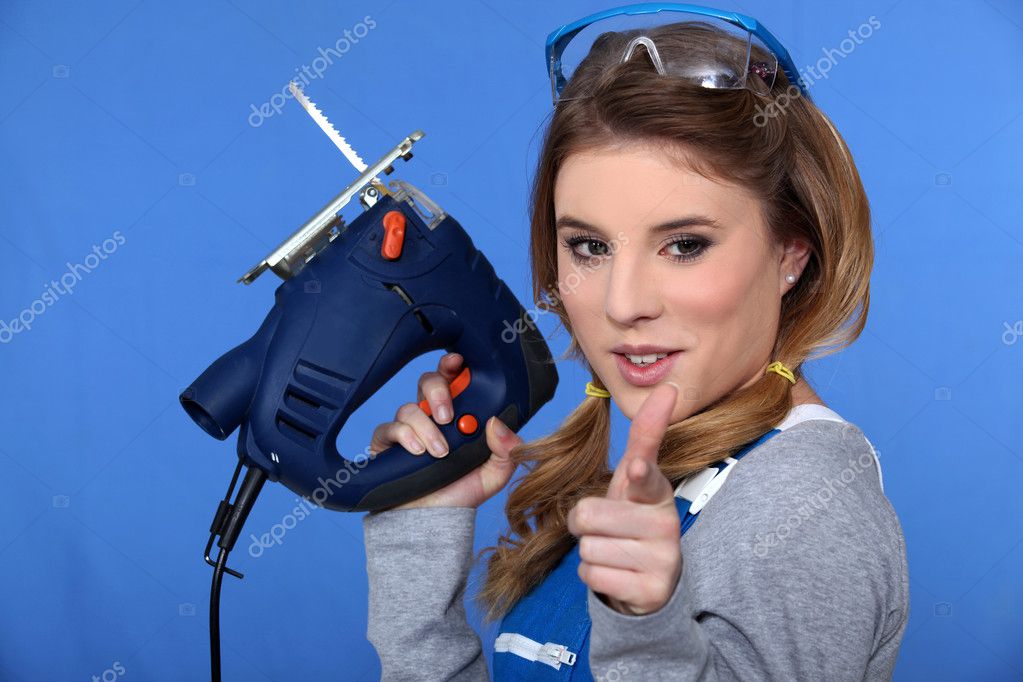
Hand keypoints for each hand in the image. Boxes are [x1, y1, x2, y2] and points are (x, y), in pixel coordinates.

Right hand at [368, 352, 521, 510]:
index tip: (457, 362)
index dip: (453, 365)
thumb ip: (506, 450)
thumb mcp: (494, 475)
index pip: (455, 380)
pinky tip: (418, 452)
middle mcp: (432, 416)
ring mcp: (408, 429)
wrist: (432, 521)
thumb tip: (497, 423)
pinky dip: (405, 436)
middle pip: (428, 381)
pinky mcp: (387, 444)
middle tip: (448, 415)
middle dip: (438, 390)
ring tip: (439, 452)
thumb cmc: (460, 493)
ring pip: (410, 407)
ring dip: (426, 427)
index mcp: (458, 415)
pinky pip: (389, 428)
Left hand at [567, 382, 681, 615]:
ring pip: (588, 548)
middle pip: (588, 514)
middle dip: (584, 524)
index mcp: (657, 492)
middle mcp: (665, 524)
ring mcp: (662, 559)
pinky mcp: (651, 591)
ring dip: (590, 552)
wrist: (649, 580)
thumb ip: (646, 436)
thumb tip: (668, 388)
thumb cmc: (632, 519)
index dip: (637, 473)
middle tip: (606, 529)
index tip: (634, 468)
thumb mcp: (634, 479)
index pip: (647, 476)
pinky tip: (617, 573)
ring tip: (615, 552)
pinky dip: (595, 576)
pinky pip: (594, 575)